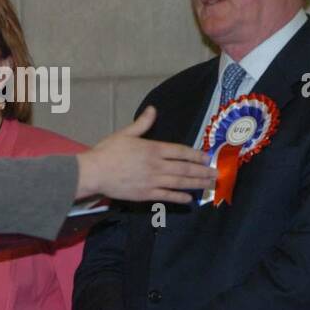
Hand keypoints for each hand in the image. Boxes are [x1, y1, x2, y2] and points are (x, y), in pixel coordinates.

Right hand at [75, 107, 216, 203]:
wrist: (94, 172)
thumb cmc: (108, 151)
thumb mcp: (126, 133)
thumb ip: (142, 123)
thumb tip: (153, 109)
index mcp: (153, 149)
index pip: (181, 152)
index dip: (197, 155)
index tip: (208, 158)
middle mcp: (157, 165)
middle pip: (185, 169)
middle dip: (202, 171)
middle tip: (216, 174)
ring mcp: (153, 181)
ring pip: (180, 183)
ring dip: (197, 184)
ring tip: (209, 185)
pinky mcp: (147, 194)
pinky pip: (167, 197)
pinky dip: (180, 198)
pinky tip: (190, 199)